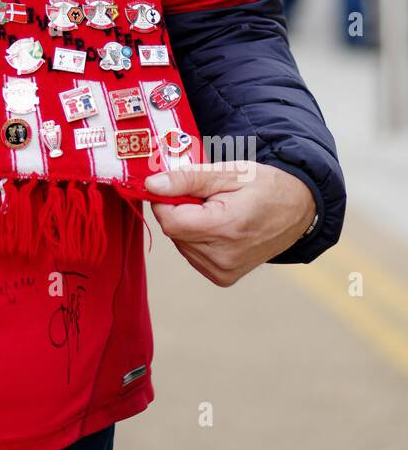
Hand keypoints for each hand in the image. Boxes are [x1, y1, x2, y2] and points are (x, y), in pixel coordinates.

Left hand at [144, 162, 315, 286]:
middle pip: (174, 231)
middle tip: (208, 197)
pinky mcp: (223, 278)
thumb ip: (187, 179)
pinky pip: (192, 253)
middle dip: (181, 210)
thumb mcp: (228, 172)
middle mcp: (223, 258)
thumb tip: (151, 185)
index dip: (167, 200)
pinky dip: (197, 238)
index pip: (169, 221)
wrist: (299, 210)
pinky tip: (219, 227)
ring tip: (218, 212)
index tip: (183, 186)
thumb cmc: (264, 185)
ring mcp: (223, 271)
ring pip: (180, 243)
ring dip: (189, 225)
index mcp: (226, 228)